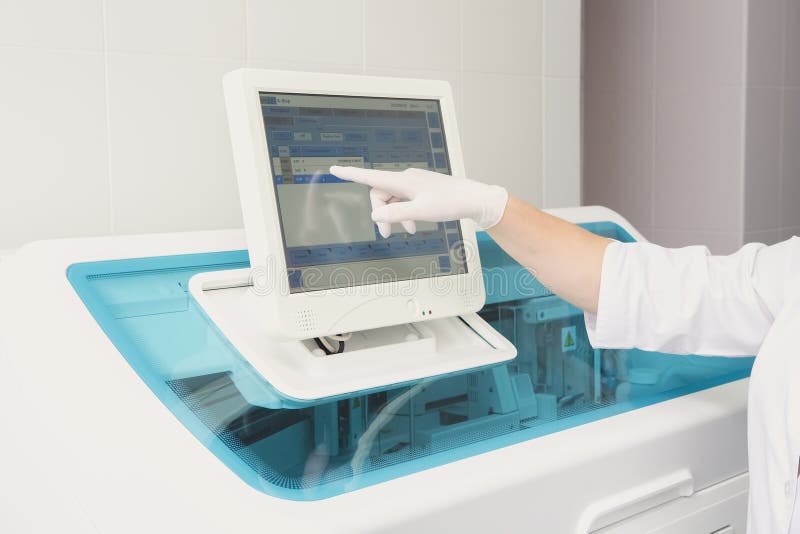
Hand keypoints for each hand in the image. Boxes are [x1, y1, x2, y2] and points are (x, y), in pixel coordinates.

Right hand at [329, 166, 507, 237]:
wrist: (473, 199)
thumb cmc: (450, 203)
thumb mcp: (420, 212)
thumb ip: (396, 214)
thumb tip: (376, 216)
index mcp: (403, 181)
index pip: (371, 177)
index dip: (351, 174)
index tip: (335, 169)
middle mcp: (406, 179)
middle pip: (381, 194)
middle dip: (382, 214)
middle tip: (388, 235)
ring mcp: (414, 184)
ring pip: (394, 199)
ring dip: (397, 216)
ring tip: (410, 231)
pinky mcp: (422, 189)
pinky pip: (406, 200)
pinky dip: (407, 213)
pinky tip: (416, 225)